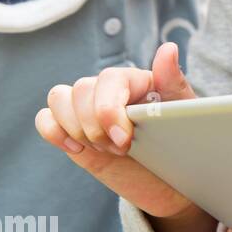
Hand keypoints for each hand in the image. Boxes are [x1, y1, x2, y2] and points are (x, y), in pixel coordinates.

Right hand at [35, 41, 215, 231]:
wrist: (170, 182)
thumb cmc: (182, 144)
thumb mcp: (186, 115)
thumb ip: (174, 82)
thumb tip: (168, 49)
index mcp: (138, 80)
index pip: (110, 79)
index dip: (110, 109)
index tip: (125, 140)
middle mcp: (110, 90)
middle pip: (82, 89)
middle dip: (96, 126)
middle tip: (121, 150)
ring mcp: (88, 109)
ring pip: (59, 98)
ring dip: (76, 128)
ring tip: (103, 149)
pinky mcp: (73, 129)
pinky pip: (46, 118)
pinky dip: (54, 131)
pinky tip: (77, 149)